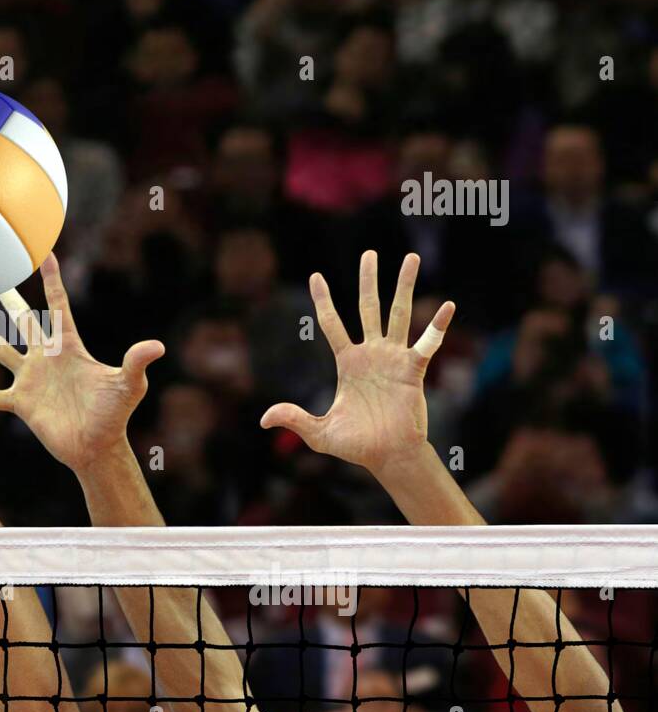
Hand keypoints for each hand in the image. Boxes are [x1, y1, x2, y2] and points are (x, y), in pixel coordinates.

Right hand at [0, 255, 164, 471]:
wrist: (96, 447)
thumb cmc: (114, 415)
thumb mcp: (127, 385)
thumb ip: (136, 363)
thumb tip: (156, 346)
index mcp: (68, 347)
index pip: (58, 306)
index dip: (52, 281)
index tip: (45, 253)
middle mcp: (46, 358)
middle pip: (23, 321)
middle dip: (7, 299)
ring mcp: (30, 379)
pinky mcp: (21, 403)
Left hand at [259, 251, 454, 475]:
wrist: (388, 457)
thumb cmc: (356, 445)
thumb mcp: (319, 432)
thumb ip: (294, 419)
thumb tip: (264, 418)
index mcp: (347, 362)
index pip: (332, 324)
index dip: (323, 300)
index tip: (315, 276)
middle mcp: (371, 353)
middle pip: (368, 308)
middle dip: (369, 280)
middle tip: (369, 254)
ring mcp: (394, 358)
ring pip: (399, 314)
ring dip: (404, 286)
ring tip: (411, 257)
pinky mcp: (413, 370)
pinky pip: (427, 344)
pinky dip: (437, 326)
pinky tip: (448, 306)